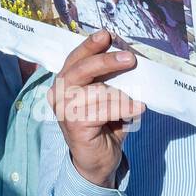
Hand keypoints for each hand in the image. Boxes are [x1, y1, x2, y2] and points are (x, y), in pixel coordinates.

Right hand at [47, 30, 144, 187]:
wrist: (97, 161)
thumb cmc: (102, 125)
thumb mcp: (103, 97)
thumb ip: (107, 79)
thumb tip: (127, 57)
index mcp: (64, 82)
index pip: (75, 58)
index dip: (90, 45)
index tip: (107, 35)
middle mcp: (58, 93)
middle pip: (82, 69)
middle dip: (107, 61)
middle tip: (130, 58)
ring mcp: (64, 109)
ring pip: (99, 91)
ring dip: (122, 96)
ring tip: (136, 103)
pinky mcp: (75, 124)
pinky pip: (105, 109)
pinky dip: (125, 108)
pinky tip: (137, 110)